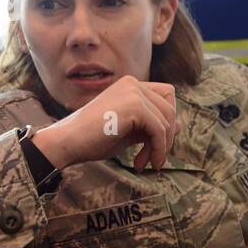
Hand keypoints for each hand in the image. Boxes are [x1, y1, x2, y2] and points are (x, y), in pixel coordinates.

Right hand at [32, 75, 177, 172]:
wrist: (68, 142)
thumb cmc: (93, 139)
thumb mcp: (130, 132)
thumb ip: (152, 126)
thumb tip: (179, 125)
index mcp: (131, 86)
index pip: (167, 98)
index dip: (166, 122)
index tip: (154, 145)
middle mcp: (133, 84)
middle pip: (170, 109)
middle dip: (165, 137)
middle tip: (151, 160)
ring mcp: (133, 92)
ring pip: (167, 120)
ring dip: (160, 147)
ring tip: (144, 164)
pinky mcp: (134, 105)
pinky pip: (159, 129)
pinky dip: (156, 149)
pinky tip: (141, 163)